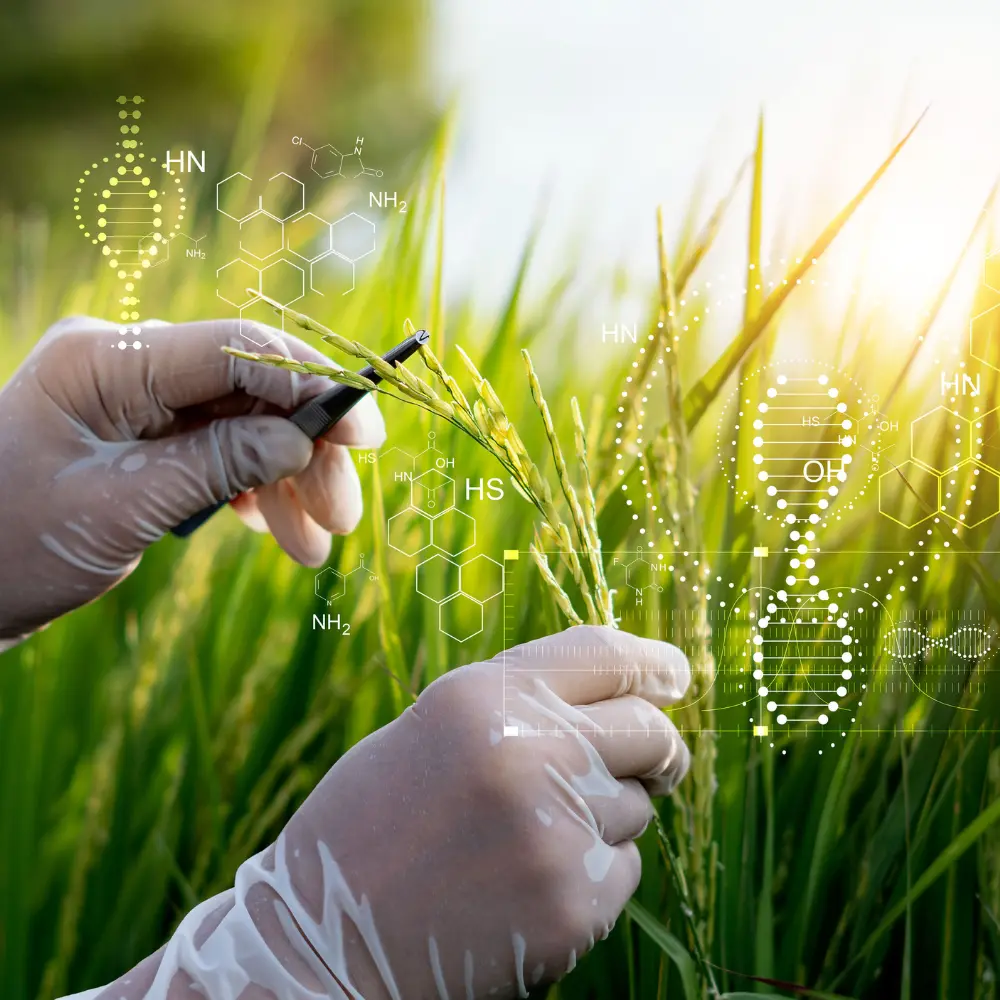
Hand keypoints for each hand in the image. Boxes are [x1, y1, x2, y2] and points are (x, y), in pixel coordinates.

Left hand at [0, 316, 383, 643]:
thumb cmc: (7, 546)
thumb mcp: (119, 508)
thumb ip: (215, 465)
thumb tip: (300, 441)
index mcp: (106, 361)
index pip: (235, 349)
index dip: (311, 385)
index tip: (364, 433)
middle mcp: (126, 370)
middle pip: (249, 392)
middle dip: (304, 451)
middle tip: (342, 515)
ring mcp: (136, 408)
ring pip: (242, 428)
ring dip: (286, 482)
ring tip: (314, 547)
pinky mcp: (144, 444)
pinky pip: (217, 454)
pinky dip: (252, 491)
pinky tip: (275, 530)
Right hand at [71, 625, 690, 999]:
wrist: (322, 936)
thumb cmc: (374, 818)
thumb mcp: (437, 726)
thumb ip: (527, 700)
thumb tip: (635, 694)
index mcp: (483, 695)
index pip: (606, 655)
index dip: (653, 663)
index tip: (677, 676)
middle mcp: (529, 752)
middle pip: (650, 731)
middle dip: (655, 747)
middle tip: (648, 763)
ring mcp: (555, 833)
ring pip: (636, 807)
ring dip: (604, 814)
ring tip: (525, 837)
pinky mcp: (572, 906)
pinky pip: (622, 869)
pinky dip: (591, 873)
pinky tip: (525, 883)